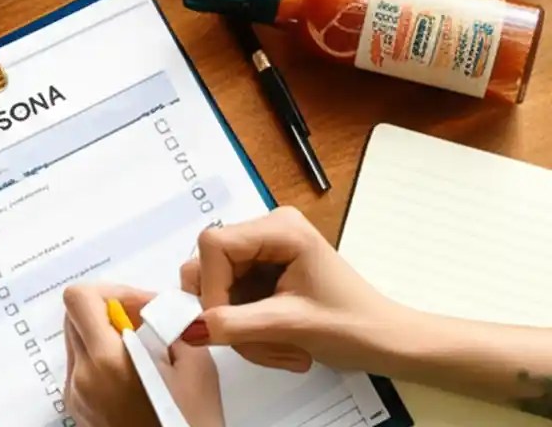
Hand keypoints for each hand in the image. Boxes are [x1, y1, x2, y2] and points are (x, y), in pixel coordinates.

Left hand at [63, 285, 223, 426]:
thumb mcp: (196, 370)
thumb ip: (171, 328)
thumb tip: (159, 309)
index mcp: (108, 362)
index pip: (80, 299)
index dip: (112, 291)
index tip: (142, 306)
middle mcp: (82, 376)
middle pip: (76, 316)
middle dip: (110, 310)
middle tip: (146, 322)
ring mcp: (76, 394)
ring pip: (78, 340)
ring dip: (106, 334)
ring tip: (145, 350)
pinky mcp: (78, 409)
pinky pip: (81, 367)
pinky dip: (103, 359)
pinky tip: (135, 374)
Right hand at [181, 207, 408, 372]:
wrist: (387, 342)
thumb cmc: (353, 327)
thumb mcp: (290, 326)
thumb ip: (235, 324)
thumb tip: (188, 328)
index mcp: (280, 228)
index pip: (214, 244)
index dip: (210, 286)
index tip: (223, 323)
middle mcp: (268, 230)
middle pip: (210, 266)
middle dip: (226, 312)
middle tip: (255, 342)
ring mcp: (264, 250)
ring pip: (218, 287)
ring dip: (239, 326)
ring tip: (277, 347)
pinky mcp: (263, 271)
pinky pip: (231, 298)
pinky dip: (246, 326)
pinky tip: (275, 340)